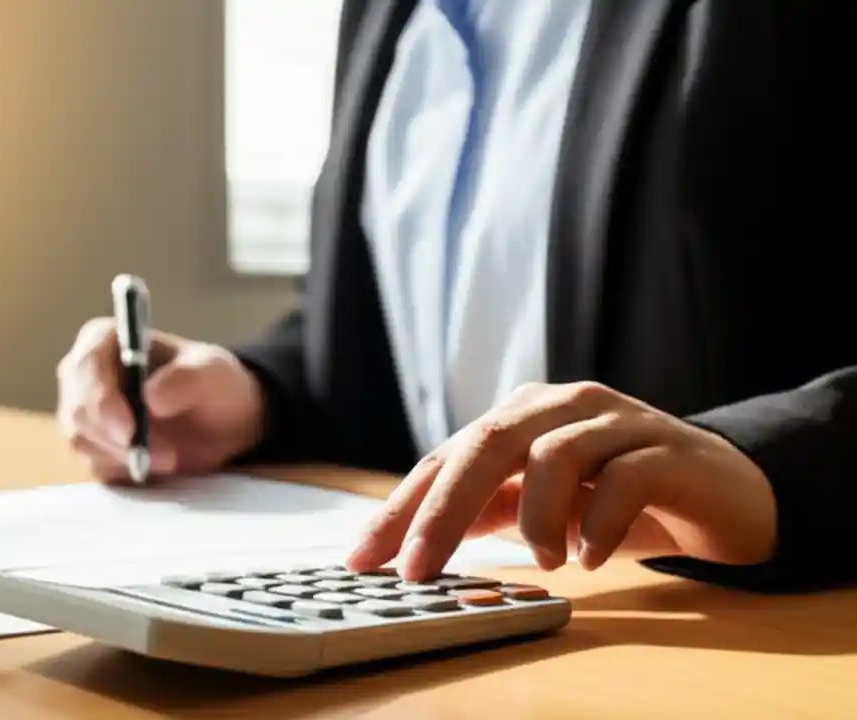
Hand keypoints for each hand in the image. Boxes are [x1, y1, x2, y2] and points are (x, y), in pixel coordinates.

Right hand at [56, 318, 265, 481]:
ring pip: (83, 442)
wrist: (220, 422)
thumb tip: (152, 397)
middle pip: (77, 411)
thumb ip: (187, 379)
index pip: (85, 366)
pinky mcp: (93, 447)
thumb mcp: (213, 373)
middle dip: (116, 438)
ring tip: (171, 458)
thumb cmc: (211, 384)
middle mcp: (84, 376)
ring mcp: (85, 414)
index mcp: (105, 340)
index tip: (128, 430)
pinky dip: (126, 470)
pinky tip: (156, 465)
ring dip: (127, 456)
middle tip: (164, 455)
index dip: (100, 399)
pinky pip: (96, 465)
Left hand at [345, 381, 777, 579]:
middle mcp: (561, 406)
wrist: (722, 494)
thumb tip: (414, 543)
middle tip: (419, 569)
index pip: (445, 459)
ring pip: (552, 454)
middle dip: (442, 512)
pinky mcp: (666, 451)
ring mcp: (616, 422)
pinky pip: (622, 478)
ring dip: (536, 518)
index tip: (363, 559)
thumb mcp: (540, 507)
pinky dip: (596, 523)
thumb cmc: (618, 498)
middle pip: (486, 444)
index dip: (400, 510)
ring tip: (546, 561)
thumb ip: (486, 510)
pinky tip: (589, 559)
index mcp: (520, 416)